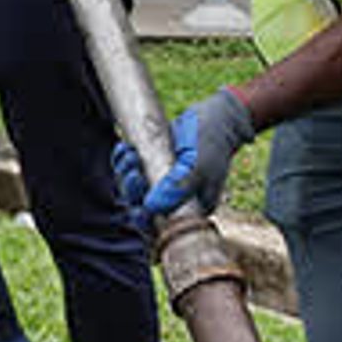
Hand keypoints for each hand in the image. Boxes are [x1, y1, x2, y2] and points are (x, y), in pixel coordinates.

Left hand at [113, 88, 255, 221]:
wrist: (217, 117)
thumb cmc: (213, 143)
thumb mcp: (199, 165)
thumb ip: (177, 187)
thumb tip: (150, 207)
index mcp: (191, 210)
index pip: (160, 225)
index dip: (143, 217)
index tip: (139, 200)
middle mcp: (175, 200)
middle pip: (142, 207)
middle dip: (132, 190)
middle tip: (132, 171)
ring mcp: (163, 183)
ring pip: (133, 188)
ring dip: (125, 173)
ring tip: (129, 155)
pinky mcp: (153, 164)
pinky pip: (132, 169)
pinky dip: (124, 160)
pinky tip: (126, 148)